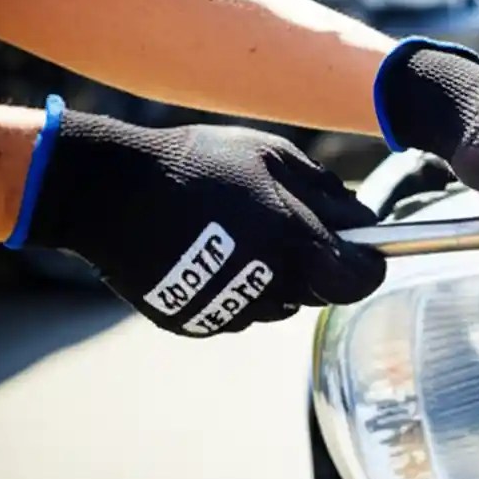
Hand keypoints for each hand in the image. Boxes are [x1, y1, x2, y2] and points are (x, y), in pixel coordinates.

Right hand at [7, 99, 384, 336]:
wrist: (110, 194)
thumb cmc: (197, 164)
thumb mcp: (271, 155)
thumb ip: (325, 190)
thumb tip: (361, 217)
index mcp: (294, 243)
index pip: (360, 280)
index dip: (368, 264)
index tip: (364, 248)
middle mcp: (270, 285)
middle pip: (323, 293)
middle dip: (321, 265)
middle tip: (293, 227)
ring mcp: (232, 309)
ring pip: (282, 304)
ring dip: (279, 278)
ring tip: (245, 235)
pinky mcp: (200, 323)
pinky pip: (240, 313)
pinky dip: (238, 290)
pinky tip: (213, 254)